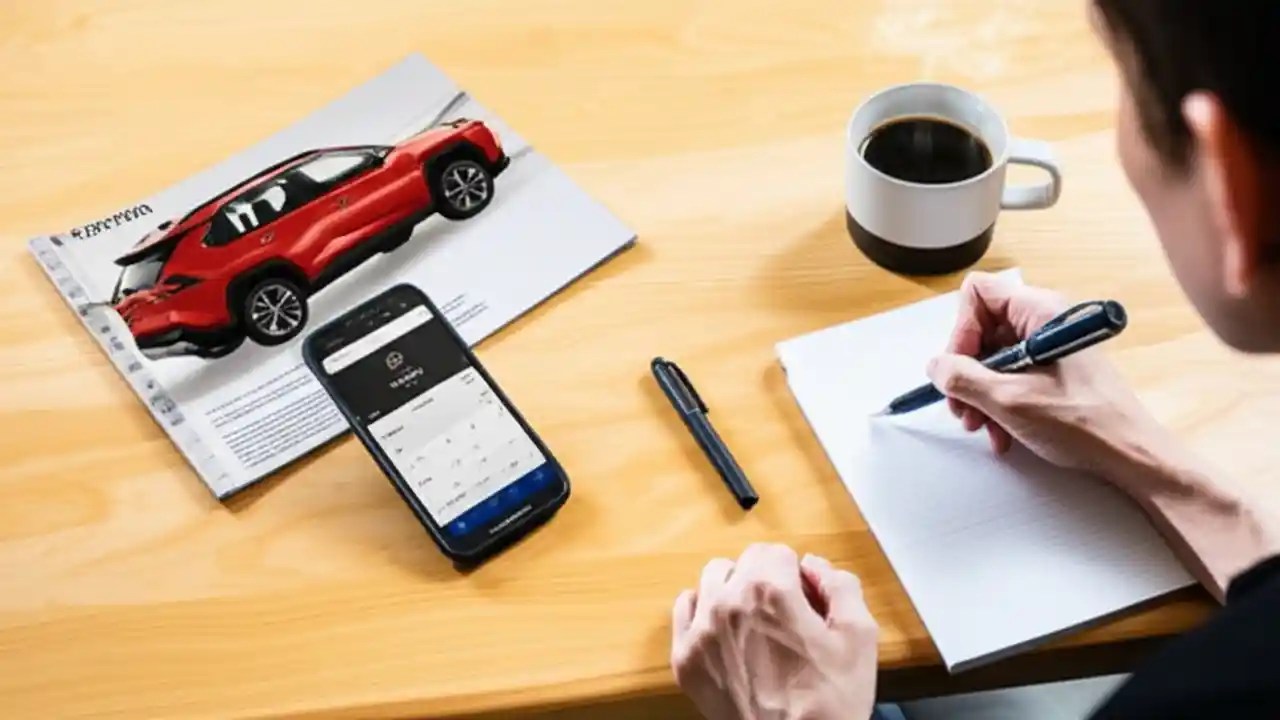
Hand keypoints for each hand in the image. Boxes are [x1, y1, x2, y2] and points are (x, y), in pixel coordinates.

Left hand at [670, 544, 877, 719]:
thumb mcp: (859, 637)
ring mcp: (700, 631)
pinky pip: (685, 609)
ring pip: (712, 579)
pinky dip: (704, 612)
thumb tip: (814, 565)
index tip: (804, 601)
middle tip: (784, 614)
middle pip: (744, 562)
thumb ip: (841, 586)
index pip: (777, 552)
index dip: (796, 575)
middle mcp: (727, 603)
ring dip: (734, 590)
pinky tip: (726, 633)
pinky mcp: (684, 658)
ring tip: (755, 622)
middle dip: (766, 579)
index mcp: (770, 592)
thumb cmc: (829, 702)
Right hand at [924, 272, 1164, 484]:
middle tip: (961, 406)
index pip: (978, 294)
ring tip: (980, 426)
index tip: (957, 368)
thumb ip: (963, 379)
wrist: (1130, 454)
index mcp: (1040, 312)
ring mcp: (1050, 346)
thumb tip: (936, 366)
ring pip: (994, 357)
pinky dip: (999, 402)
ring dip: (979, 393)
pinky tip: (1001, 433)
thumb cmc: (1083, 422)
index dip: (960, 330)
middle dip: (966, 371)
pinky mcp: (1055, 370)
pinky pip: (1012, 375)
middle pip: (982, 329)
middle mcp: (1045, 321)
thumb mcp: (1009, 400)